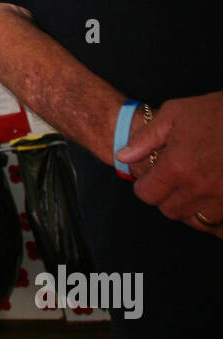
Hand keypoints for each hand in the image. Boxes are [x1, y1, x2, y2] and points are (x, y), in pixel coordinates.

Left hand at [116, 92, 222, 235]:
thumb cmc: (217, 111)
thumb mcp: (175, 113)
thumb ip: (146, 138)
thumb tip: (124, 156)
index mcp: (177, 167)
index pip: (147, 194)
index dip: (145, 186)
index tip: (151, 179)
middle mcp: (198, 188)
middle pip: (170, 211)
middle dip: (166, 198)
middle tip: (173, 183)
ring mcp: (221, 198)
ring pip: (195, 221)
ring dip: (190, 209)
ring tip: (193, 191)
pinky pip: (220, 227)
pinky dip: (215, 221)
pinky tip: (213, 204)